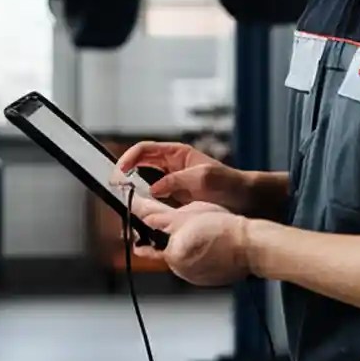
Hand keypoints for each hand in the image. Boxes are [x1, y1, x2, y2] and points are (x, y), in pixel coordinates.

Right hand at [117, 141, 253, 213]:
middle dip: (124, 172)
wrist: (246, 200)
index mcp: (177, 154)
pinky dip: (144, 202)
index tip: (120, 171)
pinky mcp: (175, 198)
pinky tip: (138, 211)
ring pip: (143, 181)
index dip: (129, 157)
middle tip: (114, 186)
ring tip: (122, 199)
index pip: (145, 149)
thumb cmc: (229, 184)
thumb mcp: (203, 178)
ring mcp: (172, 182)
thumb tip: (153, 189)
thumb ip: (176, 181)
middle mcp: (171, 166)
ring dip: (132, 188)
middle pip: (139, 164)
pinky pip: (154, 198)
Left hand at [129, 196, 250, 286]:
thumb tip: (140, 213)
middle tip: (174, 223)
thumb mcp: (187, 213)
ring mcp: (193, 276)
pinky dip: (195, 253)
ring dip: (181, 244)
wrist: (250, 245)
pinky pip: (194, 263)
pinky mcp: (207, 278)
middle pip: (162, 250)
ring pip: (179, 256)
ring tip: (198, 231)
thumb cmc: (222, 227)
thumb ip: (158, 216)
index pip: (145, 242)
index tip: (133, 222)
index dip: (140, 230)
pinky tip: (207, 242)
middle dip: (164, 237)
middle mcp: (179, 270)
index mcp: (171, 255)